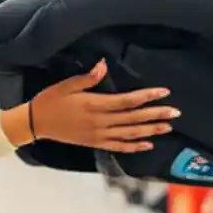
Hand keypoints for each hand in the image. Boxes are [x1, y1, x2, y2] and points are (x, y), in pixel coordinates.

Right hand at [2, 59, 178, 152]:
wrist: (36, 123)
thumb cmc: (51, 100)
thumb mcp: (67, 85)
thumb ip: (88, 78)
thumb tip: (103, 65)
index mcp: (95, 105)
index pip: (127, 101)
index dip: (147, 96)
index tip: (164, 92)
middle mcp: (100, 122)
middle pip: (134, 118)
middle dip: (156, 115)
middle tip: (175, 112)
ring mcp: (98, 134)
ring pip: (130, 134)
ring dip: (150, 131)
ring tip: (168, 127)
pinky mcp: (95, 143)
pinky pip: (118, 146)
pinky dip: (134, 147)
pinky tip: (147, 145)